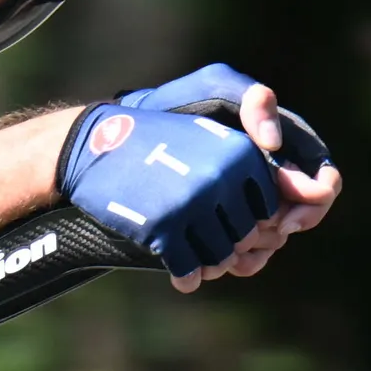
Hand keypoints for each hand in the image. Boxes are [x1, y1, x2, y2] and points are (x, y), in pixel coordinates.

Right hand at [59, 69, 341, 289]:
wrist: (92, 145)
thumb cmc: (156, 123)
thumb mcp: (210, 93)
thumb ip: (256, 110)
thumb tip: (277, 146)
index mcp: (238, 151)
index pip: (268, 206)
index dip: (251, 216)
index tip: (230, 216)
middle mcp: (220, 178)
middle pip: (246, 234)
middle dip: (231, 240)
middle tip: (210, 237)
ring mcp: (191, 206)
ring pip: (221, 255)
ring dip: (210, 261)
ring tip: (197, 254)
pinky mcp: (163, 229)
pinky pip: (190, 268)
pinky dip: (188, 276)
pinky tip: (183, 275)